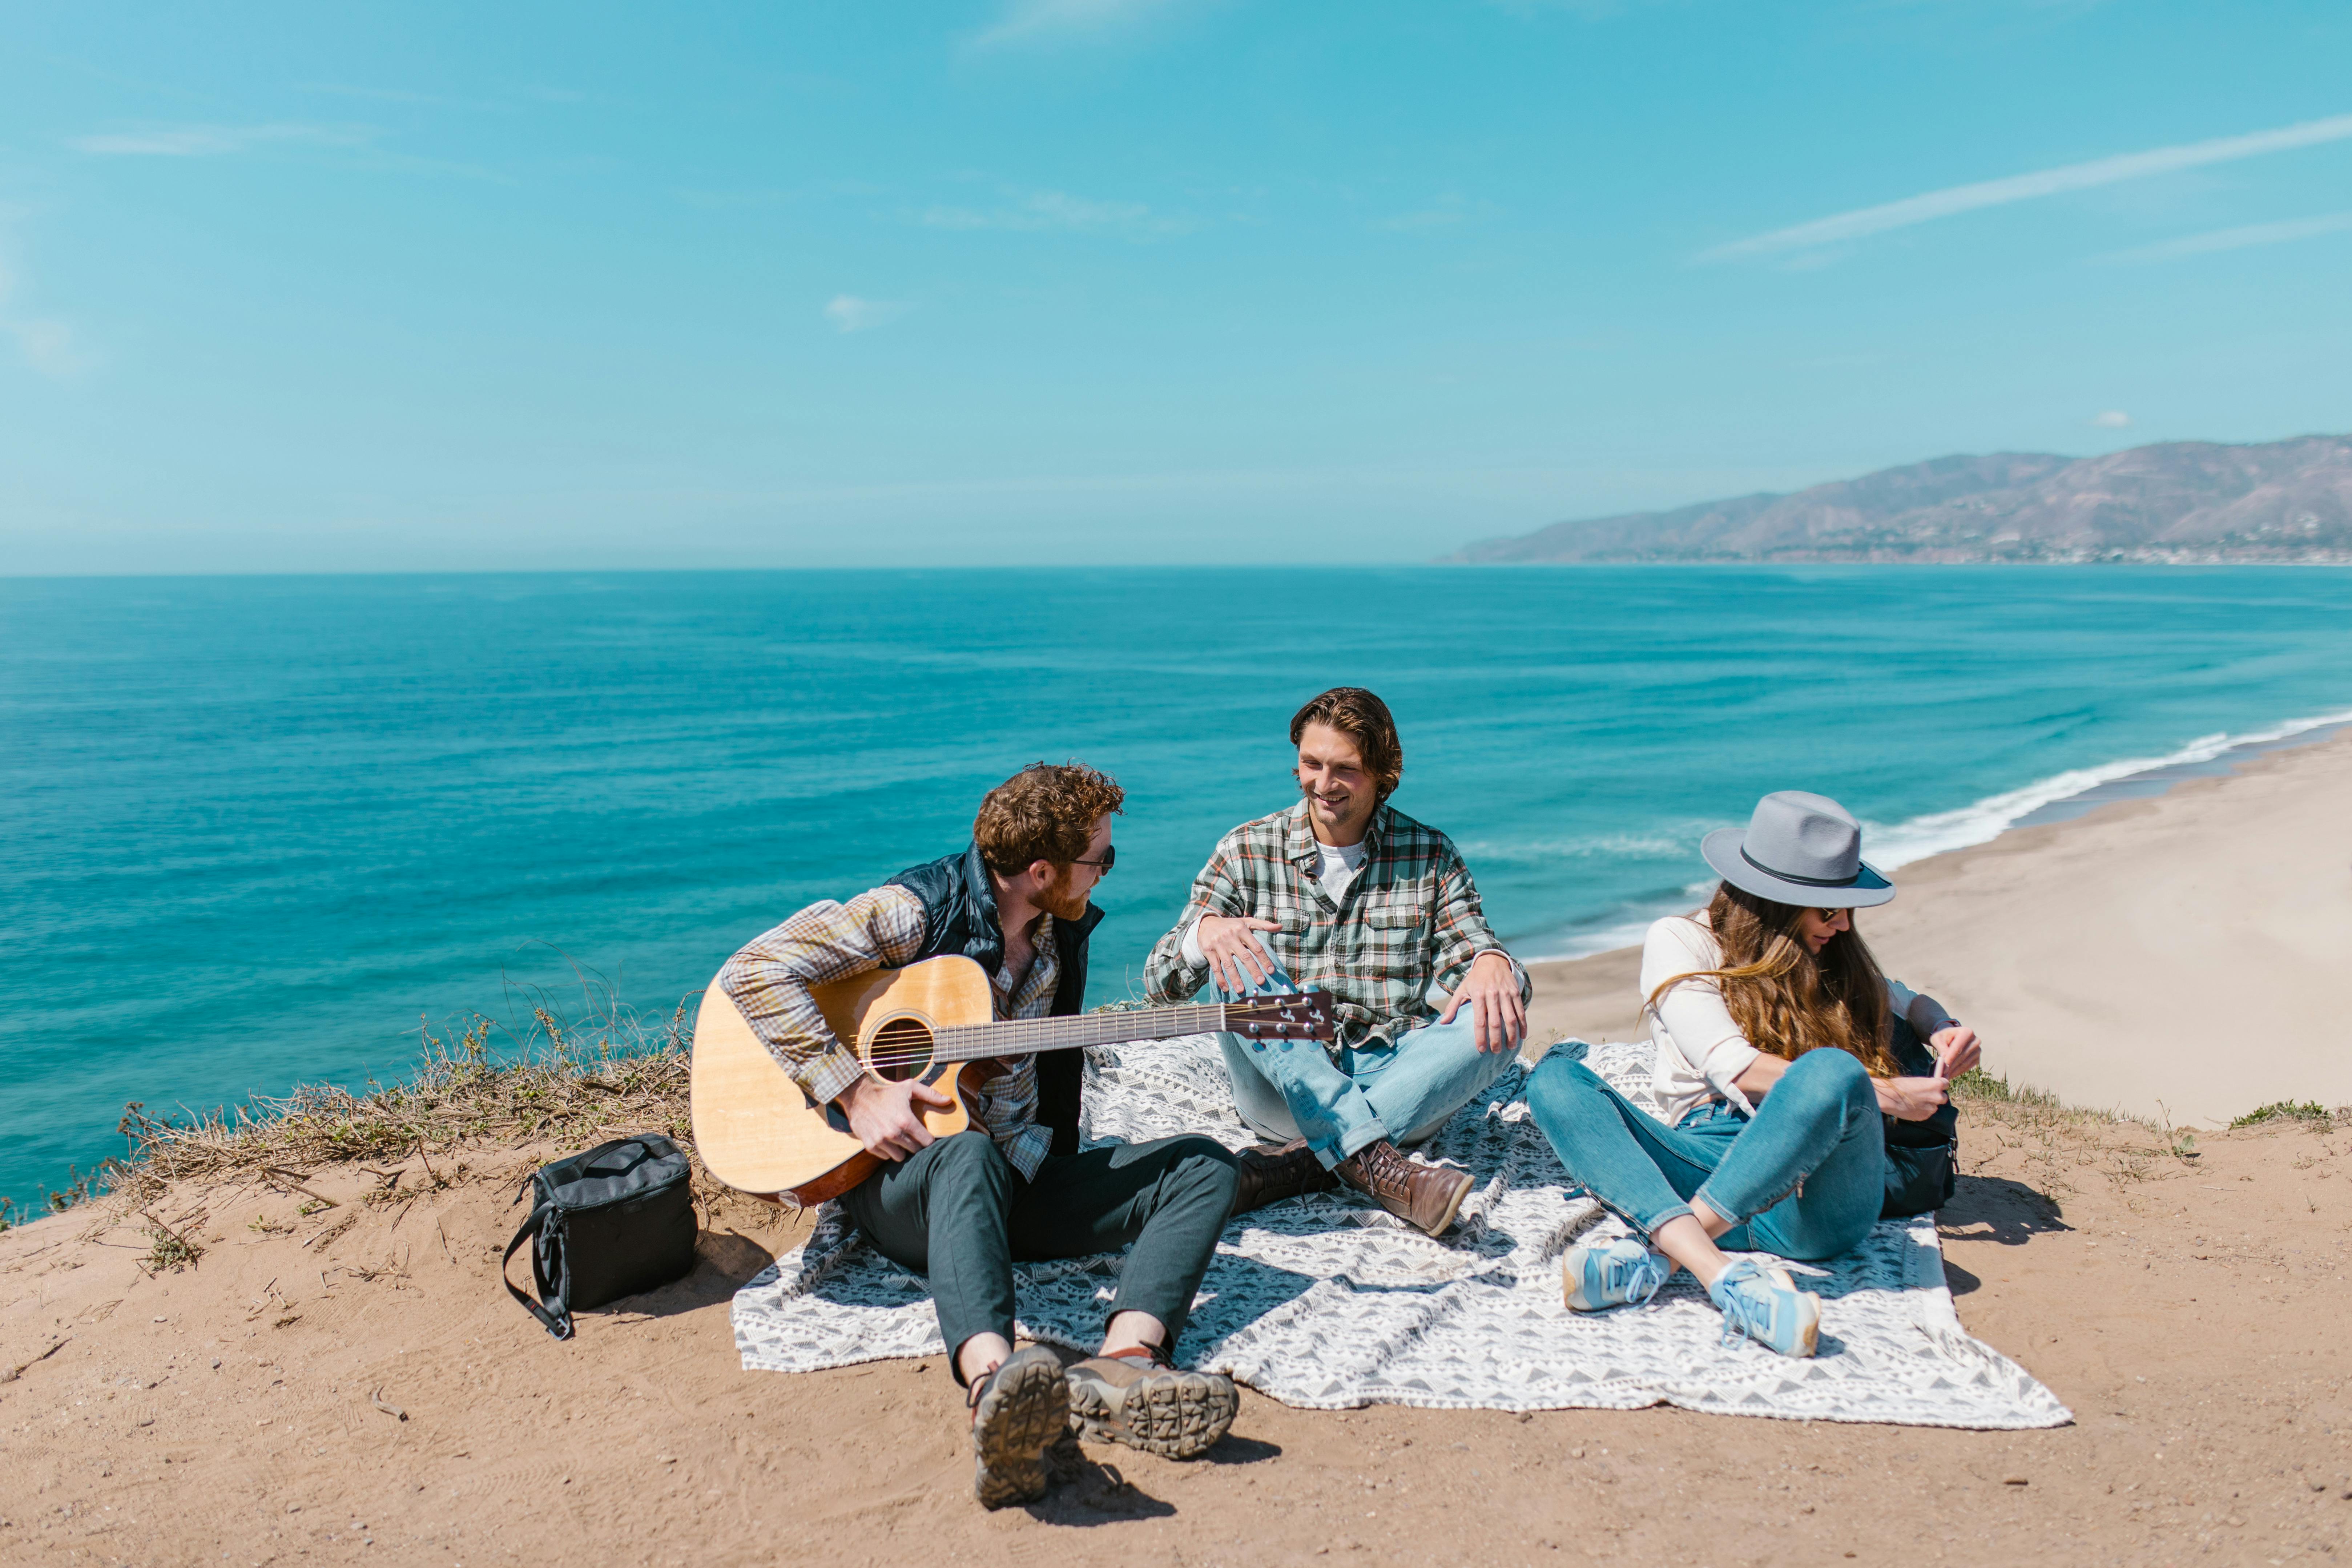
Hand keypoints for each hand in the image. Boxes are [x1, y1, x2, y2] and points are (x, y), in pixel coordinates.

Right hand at [838, 1074, 955, 1160]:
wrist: (859, 1096)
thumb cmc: (887, 1092)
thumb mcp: (910, 1088)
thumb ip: (931, 1095)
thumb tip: (949, 1100)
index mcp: (906, 1121)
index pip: (926, 1142)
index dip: (928, 1140)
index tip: (926, 1136)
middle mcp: (894, 1133)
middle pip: (914, 1150)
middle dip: (915, 1144)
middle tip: (912, 1136)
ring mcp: (881, 1141)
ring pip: (900, 1157)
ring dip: (901, 1150)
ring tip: (899, 1139)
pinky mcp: (870, 1146)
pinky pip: (885, 1157)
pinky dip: (887, 1151)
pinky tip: (887, 1140)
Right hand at [1198, 914, 1281, 993]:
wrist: (1205, 924)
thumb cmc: (1230, 925)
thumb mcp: (1246, 922)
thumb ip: (1263, 925)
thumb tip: (1280, 927)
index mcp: (1241, 930)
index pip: (1256, 946)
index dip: (1264, 959)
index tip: (1271, 971)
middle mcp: (1230, 937)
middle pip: (1244, 956)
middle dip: (1253, 970)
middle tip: (1261, 982)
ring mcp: (1218, 944)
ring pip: (1229, 964)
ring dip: (1235, 978)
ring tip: (1241, 990)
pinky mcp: (1208, 951)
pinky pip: (1215, 967)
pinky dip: (1220, 978)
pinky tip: (1226, 988)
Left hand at [1438, 950, 1526, 1053]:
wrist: (1492, 961)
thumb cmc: (1475, 979)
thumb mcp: (1462, 989)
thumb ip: (1452, 1006)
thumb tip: (1442, 1023)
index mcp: (1478, 995)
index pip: (1479, 1021)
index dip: (1480, 1037)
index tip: (1481, 1049)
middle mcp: (1492, 994)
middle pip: (1496, 1022)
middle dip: (1496, 1039)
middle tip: (1496, 1052)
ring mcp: (1505, 993)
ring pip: (1511, 1018)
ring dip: (1512, 1035)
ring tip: (1510, 1047)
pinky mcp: (1515, 992)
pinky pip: (1521, 1011)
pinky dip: (1523, 1024)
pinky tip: (1522, 1036)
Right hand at [1875, 1075, 1950, 1121]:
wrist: (1890, 1098)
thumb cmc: (1900, 1085)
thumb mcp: (1916, 1080)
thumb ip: (1927, 1085)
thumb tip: (1929, 1088)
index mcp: (1936, 1085)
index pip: (1946, 1084)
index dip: (1940, 1085)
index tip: (1935, 1086)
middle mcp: (1937, 1097)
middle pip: (1943, 1097)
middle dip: (1936, 1096)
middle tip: (1926, 1095)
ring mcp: (1932, 1108)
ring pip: (1934, 1107)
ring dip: (1929, 1105)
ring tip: (1916, 1103)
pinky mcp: (1925, 1117)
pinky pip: (1926, 1113)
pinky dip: (1922, 1111)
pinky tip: (1912, 1108)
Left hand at [1928, 1024, 1979, 1080]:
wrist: (1951, 1038)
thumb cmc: (1944, 1037)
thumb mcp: (1938, 1038)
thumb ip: (1941, 1047)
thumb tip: (1944, 1058)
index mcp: (1967, 1032)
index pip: (1957, 1048)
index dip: (1950, 1059)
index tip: (1943, 1068)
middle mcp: (1975, 1041)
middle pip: (1961, 1057)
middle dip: (1951, 1067)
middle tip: (1942, 1075)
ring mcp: (1978, 1050)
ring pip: (1965, 1063)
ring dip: (1954, 1071)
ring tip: (1944, 1076)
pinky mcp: (1977, 1058)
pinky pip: (1967, 1067)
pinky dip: (1958, 1072)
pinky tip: (1950, 1075)